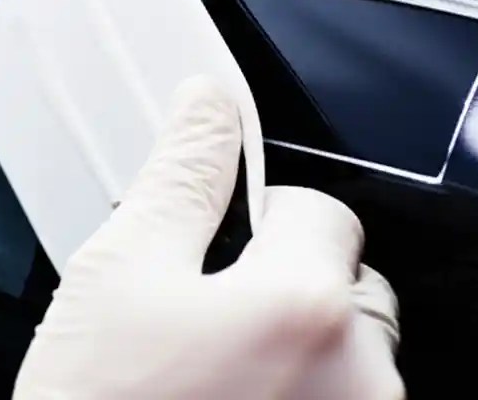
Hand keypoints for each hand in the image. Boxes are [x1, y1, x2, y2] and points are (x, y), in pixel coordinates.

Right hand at [13, 76, 404, 399]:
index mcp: (306, 307)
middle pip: (348, 283)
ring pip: (353, 351)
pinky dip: (309, 396)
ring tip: (219, 382)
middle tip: (210, 330)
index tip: (219, 258)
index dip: (260, 225)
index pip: (322, 212)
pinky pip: (349, 397)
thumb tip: (209, 107)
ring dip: (304, 351)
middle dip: (289, 289)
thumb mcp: (117, 282)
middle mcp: (360, 374)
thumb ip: (179, 179)